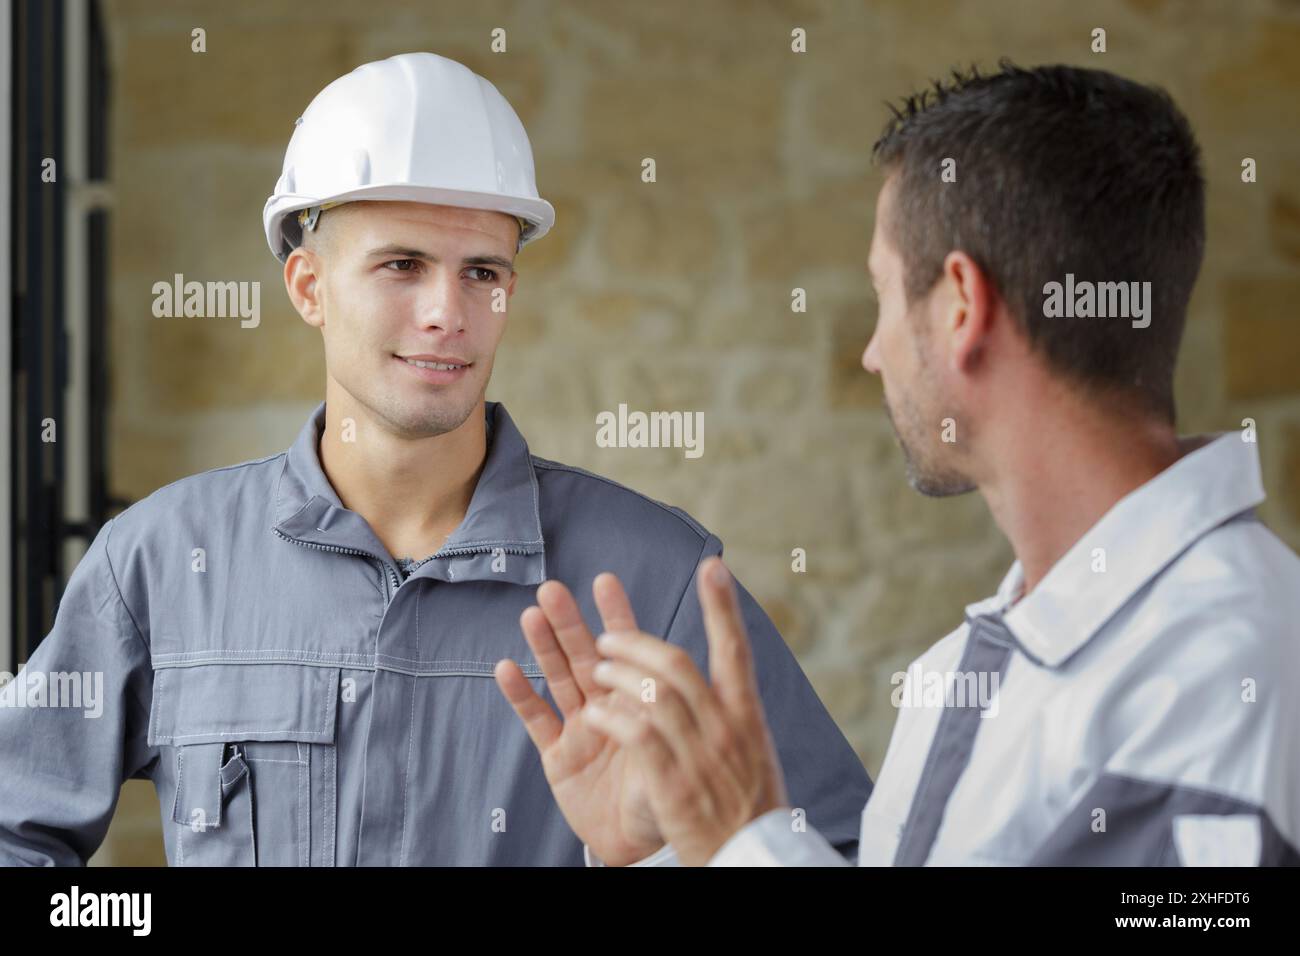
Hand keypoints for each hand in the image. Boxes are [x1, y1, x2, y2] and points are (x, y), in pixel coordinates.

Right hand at [494, 574, 663, 866]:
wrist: (643, 845)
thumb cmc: (667, 795)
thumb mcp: (674, 755)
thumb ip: (665, 722)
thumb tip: (659, 688)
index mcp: (638, 700)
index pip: (627, 649)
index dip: (617, 616)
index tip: (605, 580)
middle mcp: (607, 706)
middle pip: (584, 655)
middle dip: (569, 621)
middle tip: (553, 588)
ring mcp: (579, 728)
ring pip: (558, 679)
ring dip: (544, 647)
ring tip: (531, 615)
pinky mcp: (557, 756)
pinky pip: (537, 720)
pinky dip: (521, 695)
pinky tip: (506, 668)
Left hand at [584, 556, 788, 865]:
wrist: (750, 858)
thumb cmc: (745, 802)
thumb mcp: (752, 747)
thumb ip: (728, 709)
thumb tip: (718, 669)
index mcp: (746, 715)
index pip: (736, 650)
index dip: (723, 607)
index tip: (713, 566)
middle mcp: (724, 728)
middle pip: (677, 665)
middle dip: (636, 642)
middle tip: (607, 635)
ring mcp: (698, 756)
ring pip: (653, 695)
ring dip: (618, 674)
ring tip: (595, 665)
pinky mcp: (671, 785)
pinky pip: (637, 737)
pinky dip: (614, 716)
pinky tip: (597, 709)